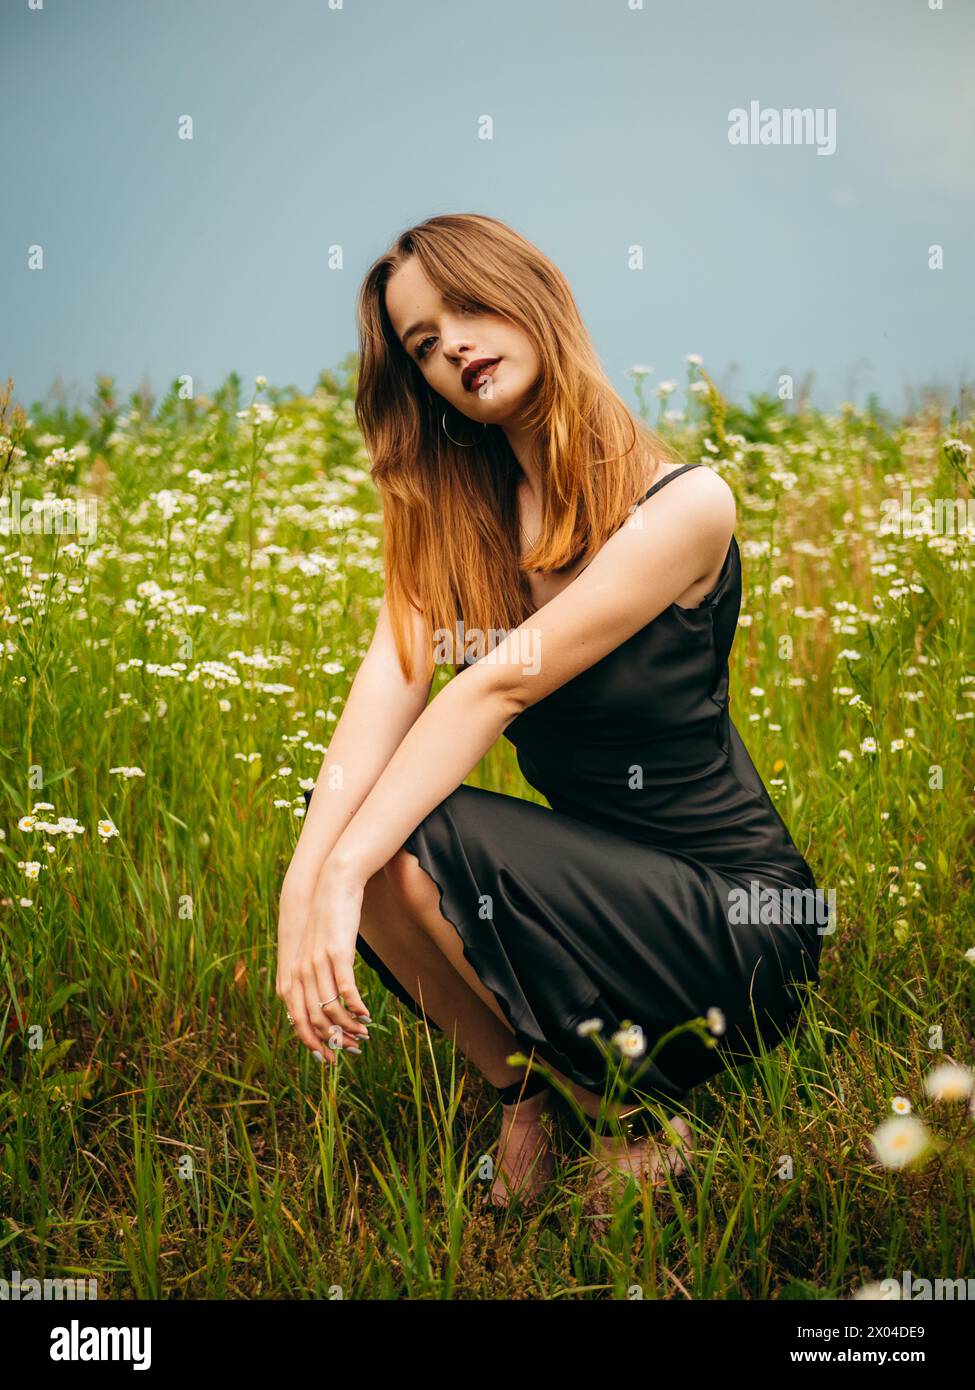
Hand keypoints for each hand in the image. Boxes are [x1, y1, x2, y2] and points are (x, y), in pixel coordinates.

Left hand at [277, 861, 370, 1062]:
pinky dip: (357, 1007)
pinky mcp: (337, 955)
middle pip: (314, 1020)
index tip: (328, 1057)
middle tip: (351, 1050)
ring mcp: (317, 965)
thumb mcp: (311, 950)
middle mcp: (300, 973)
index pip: (297, 1020)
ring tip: (364, 1034)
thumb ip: (311, 975)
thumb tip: (320, 1002)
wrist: (331, 886)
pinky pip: (346, 990)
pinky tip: (367, 1014)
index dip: (312, 1042)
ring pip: (332, 1009)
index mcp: (291, 975)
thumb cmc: (323, 921)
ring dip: (349, 1027)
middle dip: (333, 1041)